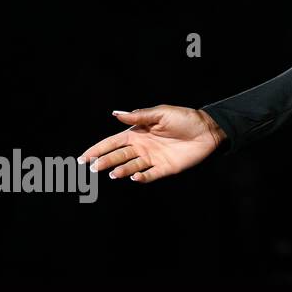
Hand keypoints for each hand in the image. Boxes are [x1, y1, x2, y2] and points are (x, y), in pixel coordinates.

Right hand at [78, 105, 226, 183]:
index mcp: (138, 134)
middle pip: (118, 156)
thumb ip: (138, 116)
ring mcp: (152, 159)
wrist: (208, 129)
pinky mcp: (164, 169)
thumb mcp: (161, 114)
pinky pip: (150, 175)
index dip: (97, 150)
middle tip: (94, 168)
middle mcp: (142, 148)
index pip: (112, 143)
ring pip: (131, 167)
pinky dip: (141, 177)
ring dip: (121, 171)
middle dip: (105, 162)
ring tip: (113, 173)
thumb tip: (115, 114)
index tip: (83, 158)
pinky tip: (135, 177)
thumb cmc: (185, 118)